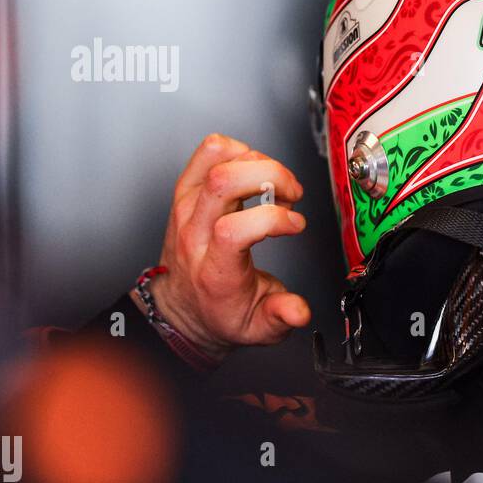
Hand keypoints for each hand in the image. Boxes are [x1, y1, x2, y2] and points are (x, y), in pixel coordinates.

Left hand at [137, 134, 311, 359]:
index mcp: (215, 269)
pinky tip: (254, 172)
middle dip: (272, 175)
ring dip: (257, 160)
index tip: (296, 224)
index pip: (234, 229)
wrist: (182, 308)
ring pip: (215, 159)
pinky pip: (208, 153)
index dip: (275, 219)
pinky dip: (238, 152)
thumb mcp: (257, 329)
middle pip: (223, 181)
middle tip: (292, 193)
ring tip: (275, 183)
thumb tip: (299, 311)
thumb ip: (280, 318)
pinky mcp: (185, 192)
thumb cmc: (219, 310)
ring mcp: (186, 208)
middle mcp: (195, 234)